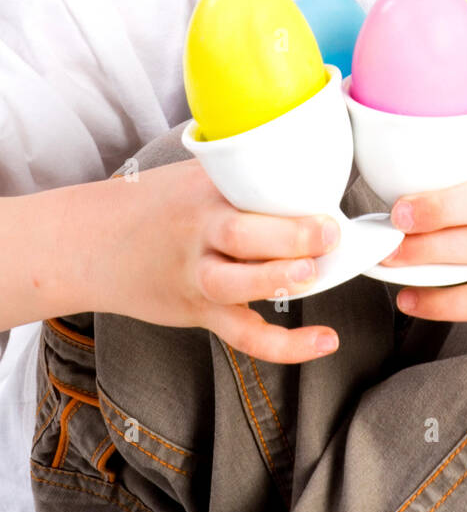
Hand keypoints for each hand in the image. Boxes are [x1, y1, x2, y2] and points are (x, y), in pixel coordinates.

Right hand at [86, 159, 341, 363]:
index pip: (248, 188)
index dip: (288, 196)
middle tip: (327, 232)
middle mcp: (199, 235)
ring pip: (235, 285)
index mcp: (204, 195)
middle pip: (240, 235)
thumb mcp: (196, 176)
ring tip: (311, 275)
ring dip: (276, 280)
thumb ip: (243, 174)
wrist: (93, 245)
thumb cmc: (155, 206)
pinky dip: (285, 345)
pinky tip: (323, 341)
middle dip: (289, 235)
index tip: (325, 201)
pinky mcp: (201, 311)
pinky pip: (244, 335)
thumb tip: (313, 167)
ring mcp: (198, 277)